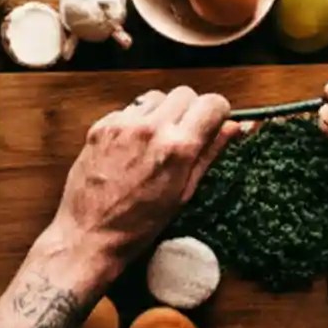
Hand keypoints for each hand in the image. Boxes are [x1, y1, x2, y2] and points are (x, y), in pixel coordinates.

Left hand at [50, 86, 239, 280]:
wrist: (89, 234)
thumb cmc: (138, 224)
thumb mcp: (184, 193)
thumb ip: (210, 153)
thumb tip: (237, 127)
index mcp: (178, 147)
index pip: (212, 103)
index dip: (217, 112)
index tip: (214, 123)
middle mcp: (151, 128)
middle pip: (185, 93)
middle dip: (190, 110)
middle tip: (185, 135)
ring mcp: (122, 125)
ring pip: (156, 97)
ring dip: (162, 112)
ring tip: (156, 141)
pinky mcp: (100, 126)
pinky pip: (128, 110)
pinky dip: (135, 122)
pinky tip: (132, 147)